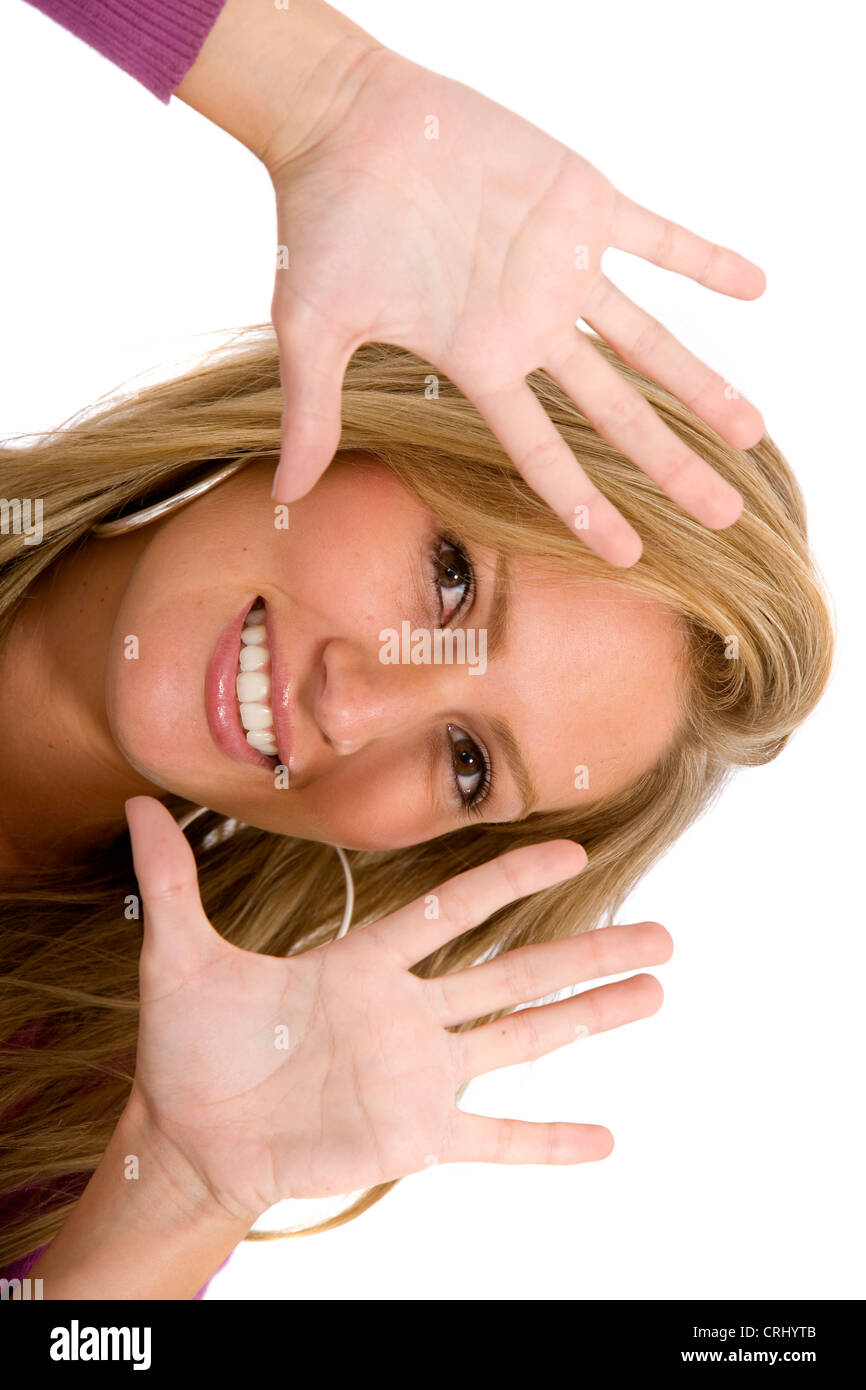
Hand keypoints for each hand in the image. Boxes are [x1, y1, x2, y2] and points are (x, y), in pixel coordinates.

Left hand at [124, 795, 671, 1221]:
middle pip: (515, 973)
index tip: (573, 847)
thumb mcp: (178, 956)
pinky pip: (493, 1141)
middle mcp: (406, 1014)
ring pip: (521, 1040)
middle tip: (663, 934)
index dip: (510, 876)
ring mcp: (417, 1076)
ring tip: (655, 994)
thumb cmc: (189, 1047)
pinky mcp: (412, 1138)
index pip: (453, 910)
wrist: (185, 1138)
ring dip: (590, 1019)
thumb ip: (172, 880)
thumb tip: (138, 801)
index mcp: (364, 964)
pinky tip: (605, 1140)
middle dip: (587, 952)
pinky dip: (546, 1143)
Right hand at [266, 47, 765, 566]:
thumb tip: (287, 491)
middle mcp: (530, 327)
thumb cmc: (320, 224)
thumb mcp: (314, 329)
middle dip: (671, 466)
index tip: (632, 554)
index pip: (543, 453)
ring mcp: (560, 267)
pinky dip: (703, 258)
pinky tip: (755, 285)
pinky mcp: (580, 202)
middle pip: (615, 414)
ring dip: (702, 383)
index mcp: (478, 363)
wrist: (345, 119)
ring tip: (755, 432)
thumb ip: (314, 409)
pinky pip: (657, 237)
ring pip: (648, 340)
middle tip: (726, 516)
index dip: (588, 505)